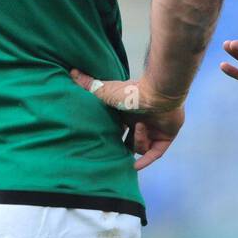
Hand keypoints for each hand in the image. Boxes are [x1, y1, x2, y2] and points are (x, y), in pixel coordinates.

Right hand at [67, 70, 185, 169]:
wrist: (158, 93)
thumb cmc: (133, 92)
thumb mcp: (106, 91)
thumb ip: (90, 84)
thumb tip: (72, 71)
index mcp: (128, 113)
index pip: (118, 128)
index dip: (111, 136)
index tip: (102, 141)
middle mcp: (141, 121)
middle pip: (129, 141)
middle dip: (122, 147)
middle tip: (115, 151)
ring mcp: (154, 130)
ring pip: (141, 147)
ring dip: (138, 141)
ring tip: (140, 127)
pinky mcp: (166, 137)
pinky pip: (155, 153)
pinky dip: (146, 160)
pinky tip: (135, 166)